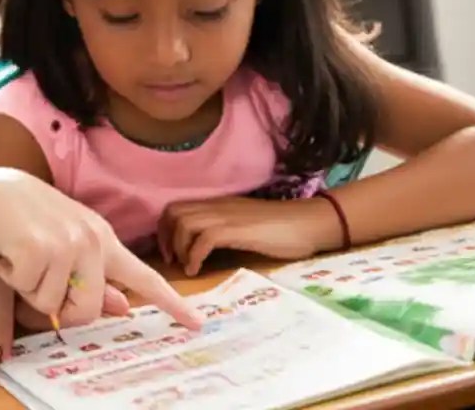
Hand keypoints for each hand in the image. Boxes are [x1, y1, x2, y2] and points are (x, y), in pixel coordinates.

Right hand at [0, 168, 203, 329]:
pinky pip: (28, 293)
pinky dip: (12, 278)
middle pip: (86, 310)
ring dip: (30, 290)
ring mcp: (67, 244)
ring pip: (54, 306)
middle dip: (57, 306)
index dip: (170, 302)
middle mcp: (90, 240)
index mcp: (101, 237)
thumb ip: (94, 277)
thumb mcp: (64, 244)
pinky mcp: (40, 251)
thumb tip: (121, 306)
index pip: (143, 276)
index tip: (196, 322)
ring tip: (21, 257)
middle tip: (36, 274)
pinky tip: (8, 252)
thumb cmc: (22, 220)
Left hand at [158, 196, 339, 275]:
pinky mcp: (237, 229)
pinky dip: (194, 255)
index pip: (175, 207)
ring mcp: (227, 216)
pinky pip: (204, 238)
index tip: (168, 251)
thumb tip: (203, 248)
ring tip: (185, 266)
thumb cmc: (282, 228)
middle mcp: (217, 207)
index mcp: (217, 205)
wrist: (310, 222)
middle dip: (165, 238)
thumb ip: (223, 229)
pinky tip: (197, 270)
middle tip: (172, 260)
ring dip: (178, 247)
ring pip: (184, 223)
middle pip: (173, 213)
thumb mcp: (243, 225)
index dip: (164, 229)